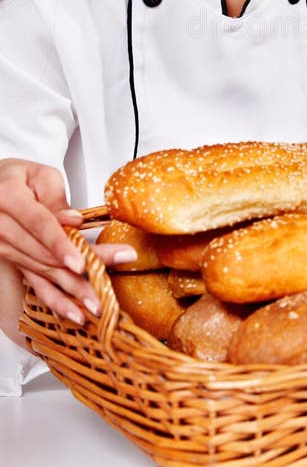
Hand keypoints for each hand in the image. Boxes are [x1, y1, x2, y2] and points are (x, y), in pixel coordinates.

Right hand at [0, 158, 135, 328]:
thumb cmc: (19, 177)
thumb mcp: (39, 175)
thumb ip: (55, 198)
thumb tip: (73, 221)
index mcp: (10, 200)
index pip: (41, 226)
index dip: (62, 246)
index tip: (81, 263)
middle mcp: (2, 229)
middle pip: (48, 254)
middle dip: (82, 271)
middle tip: (111, 281)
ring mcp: (6, 250)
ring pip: (44, 273)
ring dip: (73, 292)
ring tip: (98, 305)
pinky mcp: (14, 264)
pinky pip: (35, 285)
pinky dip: (56, 302)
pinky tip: (75, 316)